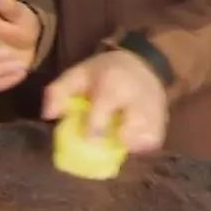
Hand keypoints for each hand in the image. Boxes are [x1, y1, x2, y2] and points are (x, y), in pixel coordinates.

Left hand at [41, 50, 168, 153]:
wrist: (144, 64)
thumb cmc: (106, 71)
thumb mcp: (79, 73)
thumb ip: (59, 91)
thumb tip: (48, 115)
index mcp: (113, 84)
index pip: (104, 110)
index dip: (93, 129)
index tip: (87, 138)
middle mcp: (136, 99)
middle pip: (129, 129)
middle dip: (113, 141)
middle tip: (102, 144)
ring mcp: (153, 112)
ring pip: (143, 139)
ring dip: (127, 146)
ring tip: (116, 142)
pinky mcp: (162, 122)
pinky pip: (152, 143)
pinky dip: (140, 147)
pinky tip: (129, 141)